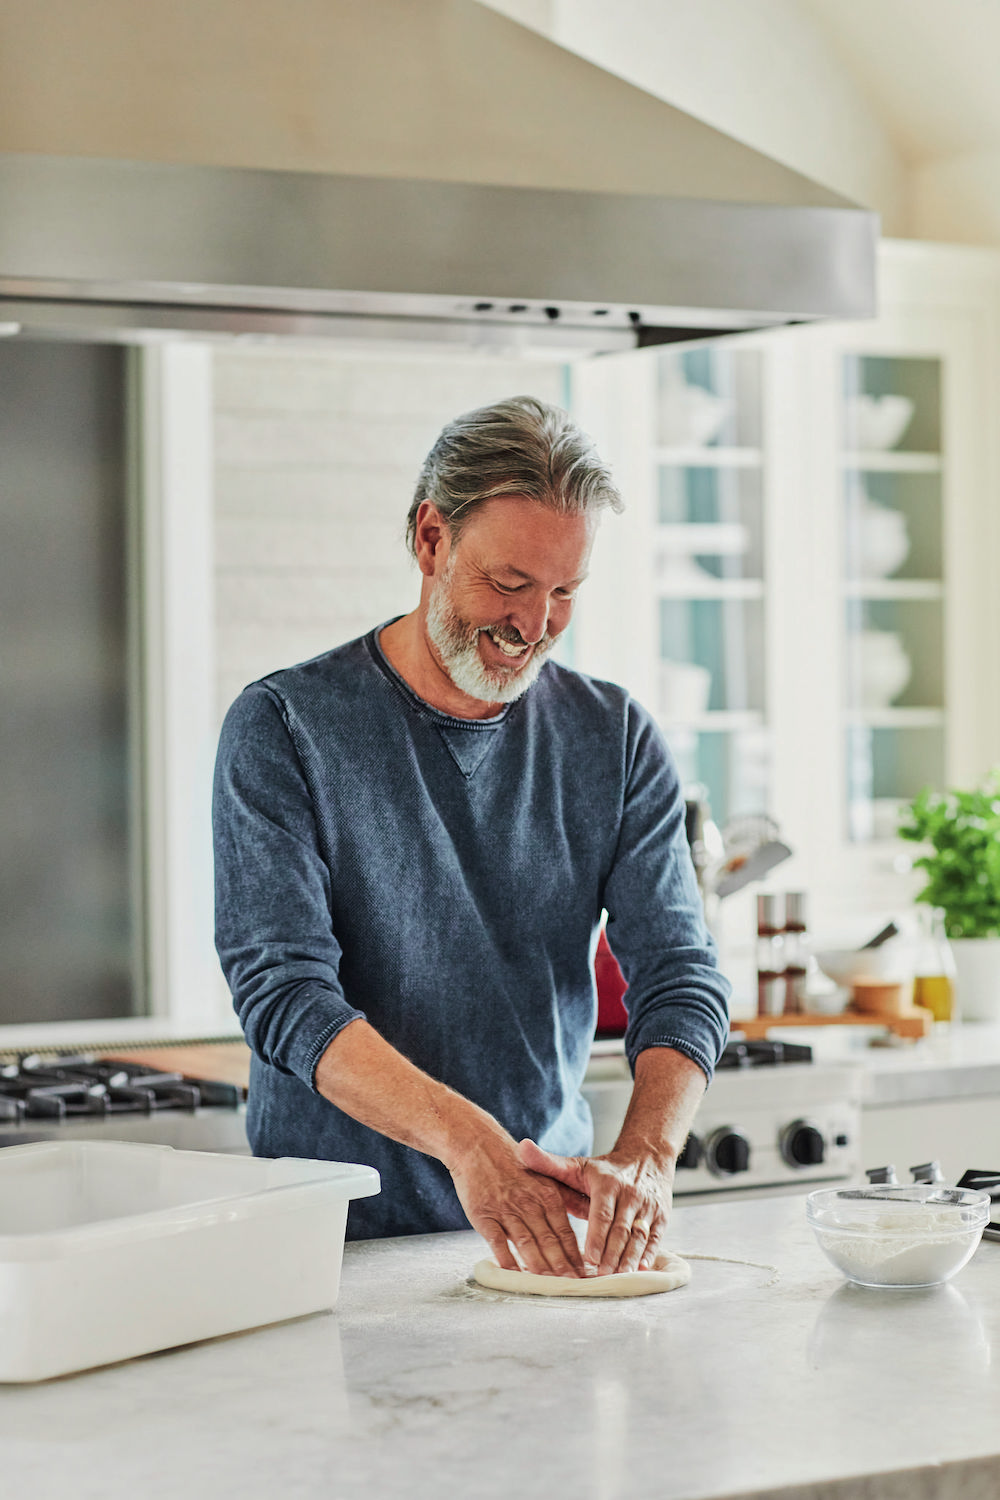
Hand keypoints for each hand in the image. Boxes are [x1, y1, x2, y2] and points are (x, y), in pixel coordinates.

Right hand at [448, 1126, 589, 1277]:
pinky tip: (515, 1274)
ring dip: (539, 1267)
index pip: (565, 1231)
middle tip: (573, 1286)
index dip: (575, 1255)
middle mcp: (529, 1203)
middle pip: (549, 1241)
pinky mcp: (484, 1215)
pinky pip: (498, 1242)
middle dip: (562, 1266)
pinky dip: (507, 1260)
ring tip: (550, 1285)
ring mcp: (506, 1209)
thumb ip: (566, 1197)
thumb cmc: (514, 1164)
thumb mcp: (545, 1175)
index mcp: (547, 1194)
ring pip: (526, 1243)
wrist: (478, 1146)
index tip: (584, 1274)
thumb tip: (591, 1214)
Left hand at [516, 1138, 673, 1276]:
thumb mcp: (577, 1165)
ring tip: (618, 1277)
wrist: (646, 1158)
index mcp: (608, 1184)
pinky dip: (648, 1255)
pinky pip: (655, 1238)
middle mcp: (630, 1195)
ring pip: (639, 1236)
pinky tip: (640, 1269)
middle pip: (621, 1229)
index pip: (602, 1213)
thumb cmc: (604, 1169)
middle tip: (601, 1276)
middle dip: (612, 1254)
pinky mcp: (661, 1217)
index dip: (597, 1236)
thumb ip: (548, 1163)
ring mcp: (648, 1207)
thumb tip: (522, 1148)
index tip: (590, 1257)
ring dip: (629, 1259)